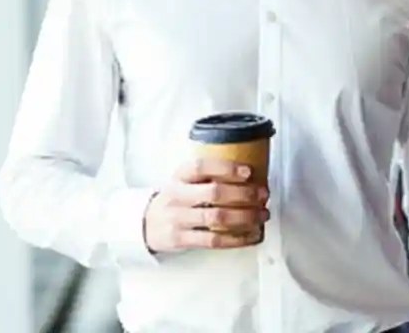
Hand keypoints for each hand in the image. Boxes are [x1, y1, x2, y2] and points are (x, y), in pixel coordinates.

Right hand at [143, 158, 268, 252]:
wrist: (145, 223)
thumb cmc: (174, 199)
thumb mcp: (183, 181)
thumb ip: (207, 176)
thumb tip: (250, 175)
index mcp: (179, 176)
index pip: (201, 167)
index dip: (226, 168)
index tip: (248, 171)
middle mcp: (177, 196)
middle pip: (214, 193)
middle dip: (244, 194)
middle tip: (263, 194)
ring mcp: (178, 219)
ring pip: (217, 218)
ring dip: (246, 216)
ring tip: (262, 214)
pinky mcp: (181, 239)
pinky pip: (214, 240)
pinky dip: (237, 238)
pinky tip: (252, 234)